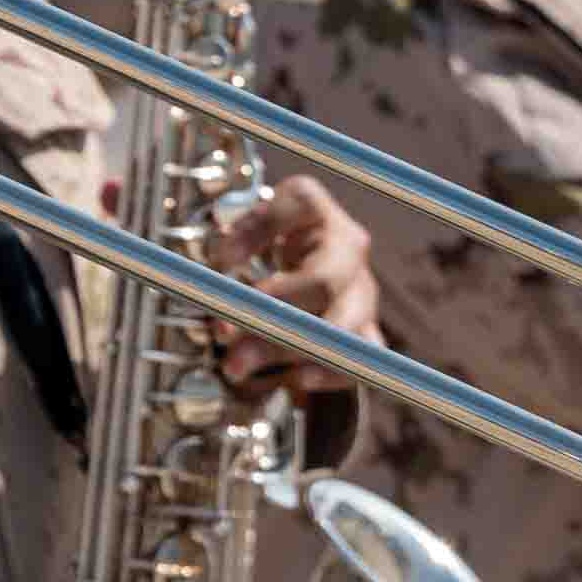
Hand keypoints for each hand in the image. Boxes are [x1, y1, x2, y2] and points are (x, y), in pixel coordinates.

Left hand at [203, 175, 379, 391]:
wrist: (306, 274)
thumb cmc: (270, 247)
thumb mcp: (248, 231)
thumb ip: (232, 240)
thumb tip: (214, 262)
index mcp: (315, 211)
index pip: (302, 201)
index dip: (258, 227)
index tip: (221, 257)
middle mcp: (347, 248)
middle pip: (323, 280)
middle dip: (269, 312)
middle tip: (221, 332)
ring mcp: (362, 292)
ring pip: (341, 325)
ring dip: (284, 349)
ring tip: (236, 365)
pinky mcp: (366, 330)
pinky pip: (360, 358)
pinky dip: (329, 372)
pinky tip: (295, 380)